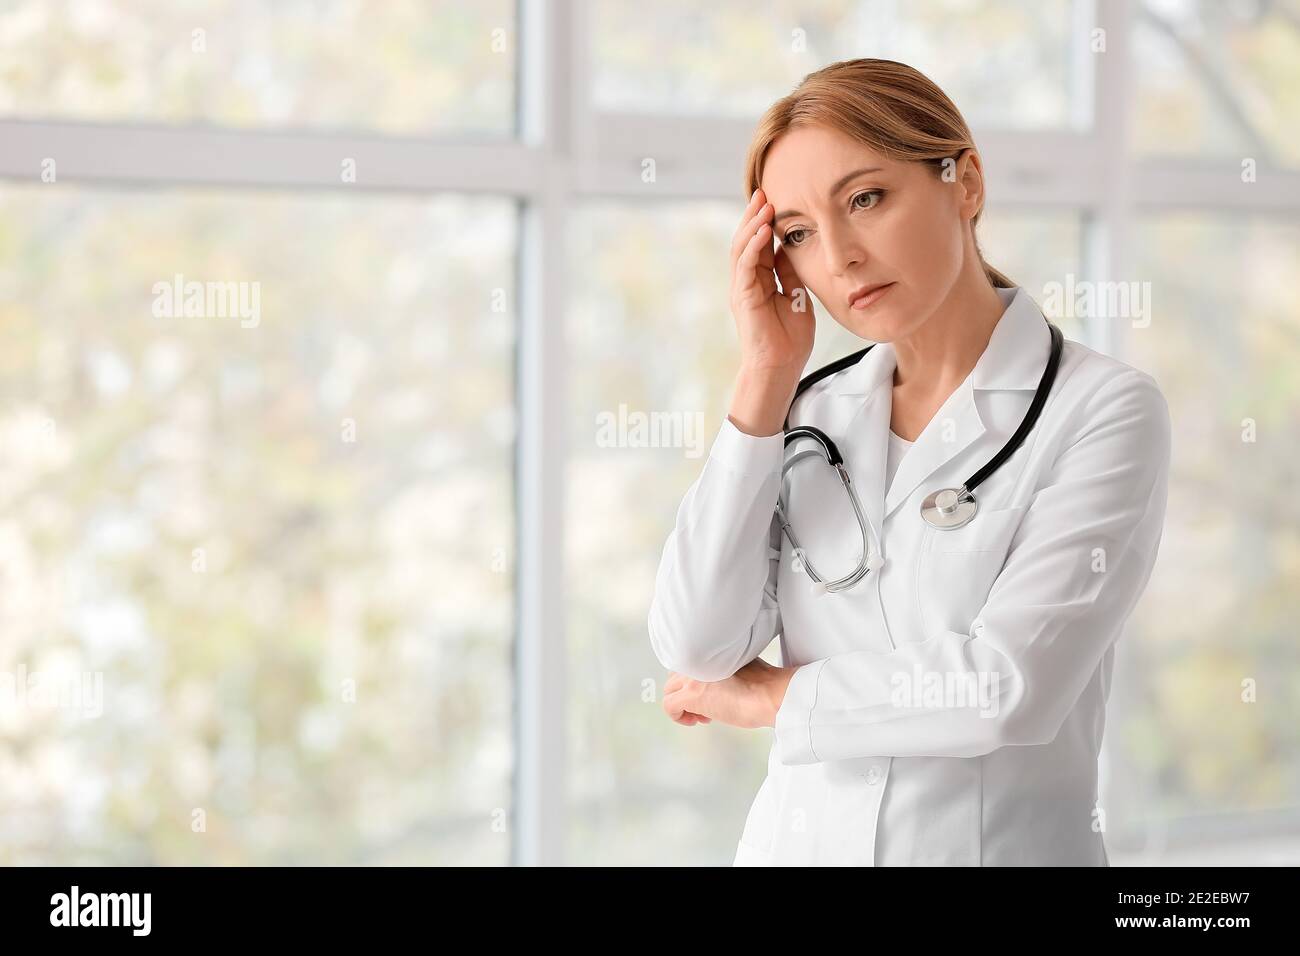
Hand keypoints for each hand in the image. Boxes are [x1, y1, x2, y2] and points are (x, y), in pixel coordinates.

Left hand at [662, 658, 797, 729]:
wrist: (771, 695)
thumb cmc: (765, 686)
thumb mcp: (742, 667)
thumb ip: (725, 669)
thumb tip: (720, 683)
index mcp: (711, 652)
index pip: (688, 662)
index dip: (694, 681)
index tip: (707, 693)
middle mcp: (698, 661)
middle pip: (675, 676)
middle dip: (686, 693)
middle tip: (705, 707)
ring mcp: (692, 677)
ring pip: (669, 690)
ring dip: (682, 705)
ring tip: (702, 716)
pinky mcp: (690, 696)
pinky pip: (669, 706)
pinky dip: (678, 716)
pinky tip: (695, 721)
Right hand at [730, 187, 814, 376]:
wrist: (781, 367)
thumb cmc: (790, 339)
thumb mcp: (797, 296)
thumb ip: (790, 273)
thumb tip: (791, 248)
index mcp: (759, 280)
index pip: (759, 244)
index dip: (765, 221)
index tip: (775, 199)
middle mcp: (746, 281)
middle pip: (746, 240)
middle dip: (754, 215)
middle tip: (763, 191)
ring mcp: (742, 288)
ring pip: (741, 248)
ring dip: (752, 224)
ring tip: (763, 203)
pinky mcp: (742, 297)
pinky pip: (745, 265)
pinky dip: (753, 246)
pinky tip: (764, 230)